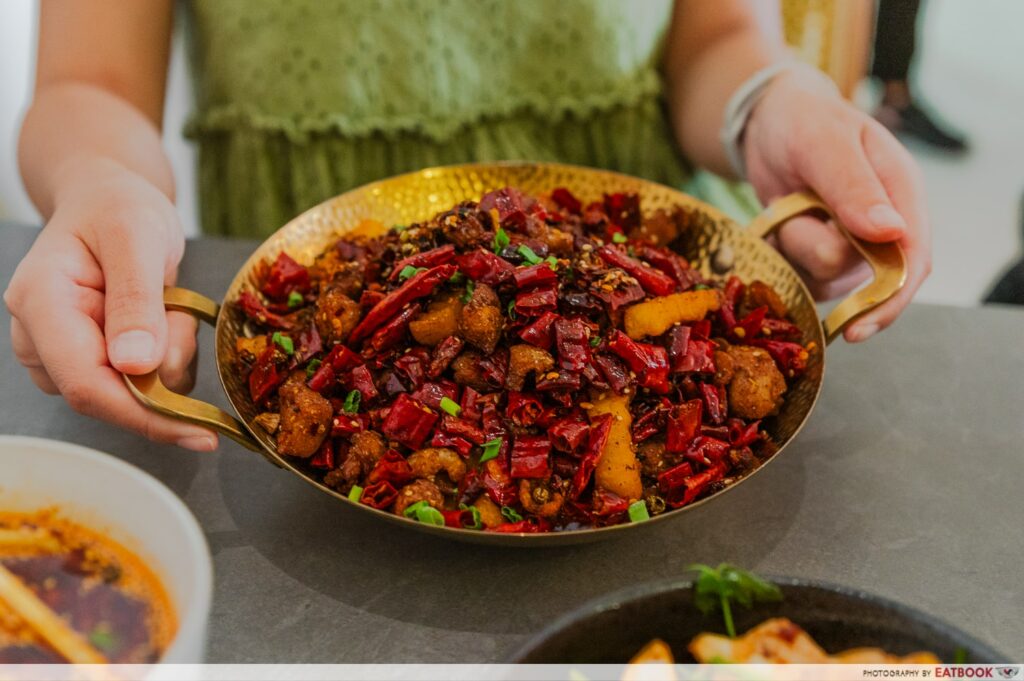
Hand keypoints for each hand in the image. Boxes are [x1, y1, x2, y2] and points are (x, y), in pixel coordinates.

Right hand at [4, 158, 217, 449]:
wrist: (110, 200)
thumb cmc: (120, 209)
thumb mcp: (138, 237)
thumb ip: (136, 299)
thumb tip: (136, 366)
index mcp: (40, 303)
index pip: (86, 384)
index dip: (143, 415)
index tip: (202, 433)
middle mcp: (39, 337)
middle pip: (108, 398)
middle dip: (164, 374)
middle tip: (182, 313)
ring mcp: (58, 353)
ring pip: (130, 393)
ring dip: (168, 358)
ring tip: (169, 301)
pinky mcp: (84, 360)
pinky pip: (137, 384)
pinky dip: (166, 357)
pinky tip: (165, 317)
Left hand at [743, 67, 930, 341]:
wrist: (769, 123)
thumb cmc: (803, 121)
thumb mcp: (823, 142)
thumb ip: (853, 185)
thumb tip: (891, 232)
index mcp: (902, 192)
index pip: (913, 261)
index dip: (890, 301)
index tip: (857, 328)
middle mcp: (885, 226)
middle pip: (859, 276)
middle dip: (814, 251)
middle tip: (793, 206)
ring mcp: (854, 245)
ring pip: (822, 278)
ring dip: (792, 246)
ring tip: (787, 204)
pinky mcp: (823, 256)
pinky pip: (800, 274)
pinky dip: (781, 252)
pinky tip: (779, 221)